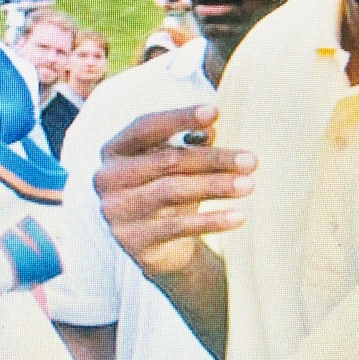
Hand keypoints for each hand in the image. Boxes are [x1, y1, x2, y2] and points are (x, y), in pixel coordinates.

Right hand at [94, 105, 254, 277]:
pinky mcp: (133, 240)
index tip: (215, 112)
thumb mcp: (174, 166)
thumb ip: (188, 144)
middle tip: (251, 160)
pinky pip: (178, 227)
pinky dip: (211, 221)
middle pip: (166, 161)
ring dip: (215, 186)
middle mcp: (107, 179)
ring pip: (173, 191)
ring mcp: (116, 211)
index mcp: (113, 151)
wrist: (157, 247)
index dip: (179, 118)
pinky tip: (238, 216)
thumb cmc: (166, 193)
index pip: (145, 127)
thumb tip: (210, 128)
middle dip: (212, 159)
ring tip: (249, 185)